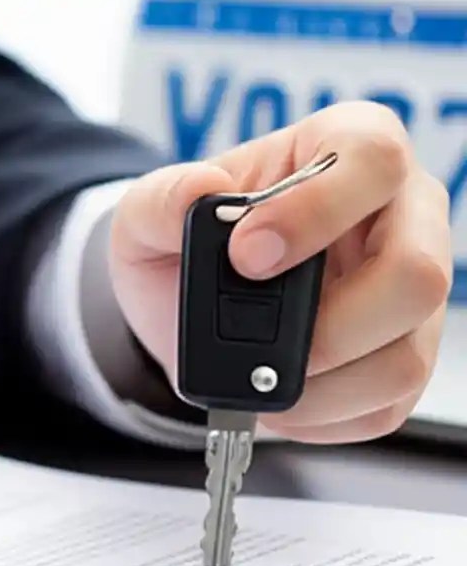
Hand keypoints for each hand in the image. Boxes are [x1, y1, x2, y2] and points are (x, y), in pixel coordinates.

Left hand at [110, 101, 451, 442]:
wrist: (186, 307)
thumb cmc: (184, 242)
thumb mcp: (146, 214)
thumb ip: (161, 199)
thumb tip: (201, 190)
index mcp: (348, 149)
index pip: (373, 159)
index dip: (317, 210)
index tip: (247, 255)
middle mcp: (402, 217)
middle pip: (418, 272)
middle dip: (329, 324)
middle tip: (256, 340)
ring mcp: (410, 295)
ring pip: (406, 354)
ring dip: (319, 384)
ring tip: (256, 380)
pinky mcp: (403, 358)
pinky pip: (385, 404)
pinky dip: (321, 416)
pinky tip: (276, 400)